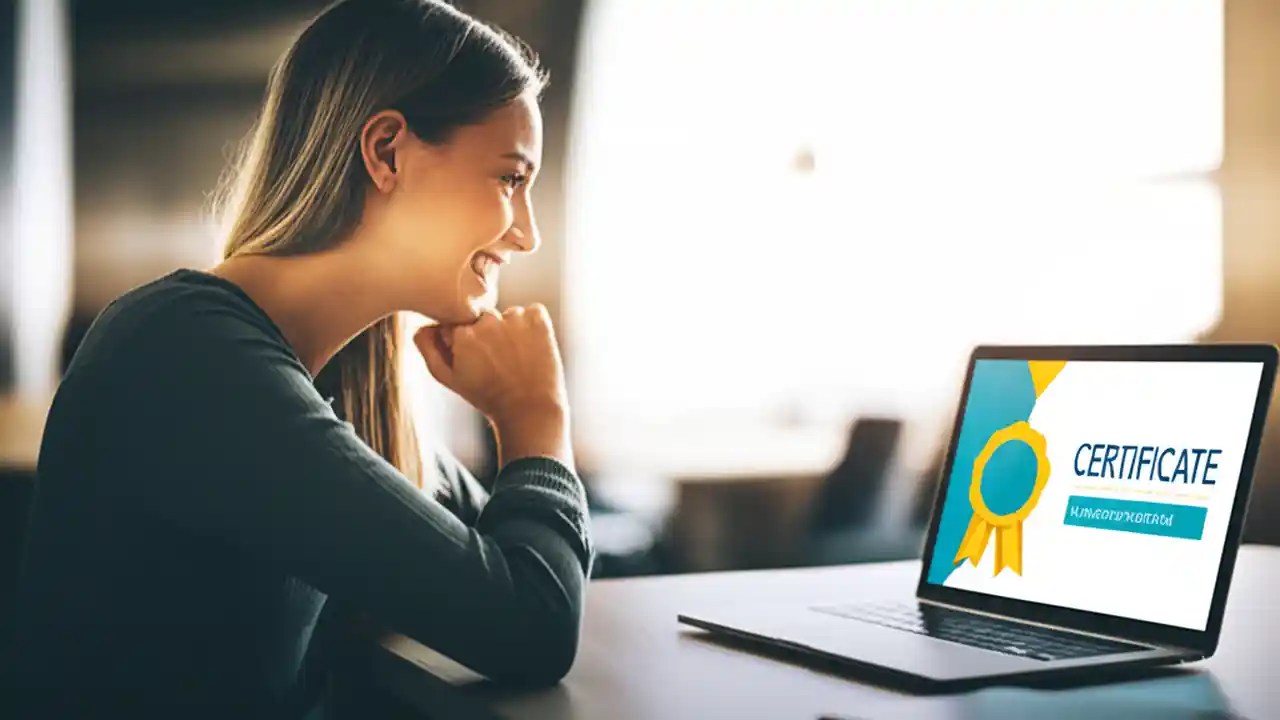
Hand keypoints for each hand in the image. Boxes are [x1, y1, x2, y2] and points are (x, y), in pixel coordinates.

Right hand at [415, 305, 572, 468]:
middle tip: (499, 361)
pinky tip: (532, 348)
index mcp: (462, 334)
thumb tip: (422, 327)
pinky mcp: (537, 318)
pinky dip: (533, 325)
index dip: (468, 340)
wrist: (530, 410)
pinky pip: (532, 311)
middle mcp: (486, 321)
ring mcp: (514, 318)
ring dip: (512, 329)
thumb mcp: (449, 379)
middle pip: (483, 316)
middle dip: (489, 333)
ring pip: (508, 314)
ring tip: (517, 357)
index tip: (478, 358)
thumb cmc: (488, 397)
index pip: (458, 321)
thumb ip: (429, 350)